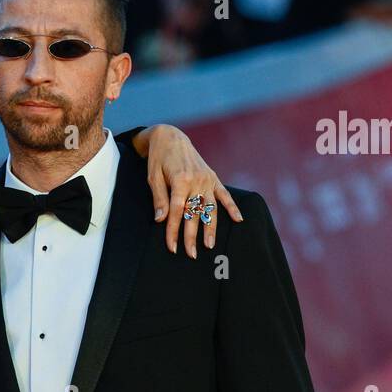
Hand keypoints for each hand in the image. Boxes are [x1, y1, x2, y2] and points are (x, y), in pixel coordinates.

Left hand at [132, 124, 242, 257]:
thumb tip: (160, 220)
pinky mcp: (213, 177)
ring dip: (211, 228)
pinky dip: (232, 207)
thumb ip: (159, 199)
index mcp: (180, 180)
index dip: (173, 231)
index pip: (176, 212)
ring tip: (210, 245)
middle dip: (192, 236)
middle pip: (194, 214)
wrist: (171, 137)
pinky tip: (238, 220)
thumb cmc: (159, 159)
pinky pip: (224, 195)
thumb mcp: (153, 177)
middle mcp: (196, 181)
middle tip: (191, 254)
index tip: (172, 247)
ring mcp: (207, 180)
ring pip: (210, 208)